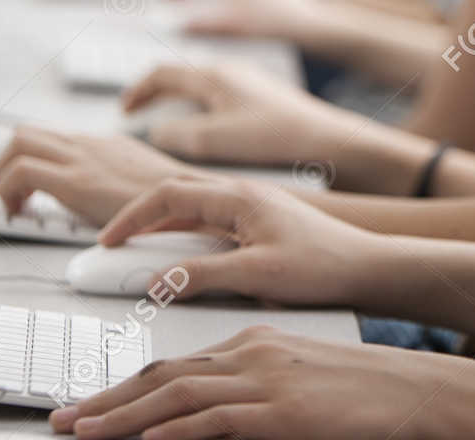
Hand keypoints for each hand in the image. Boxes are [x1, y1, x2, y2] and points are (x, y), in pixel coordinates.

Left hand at [0, 127, 194, 224]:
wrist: (193, 202)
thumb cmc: (175, 203)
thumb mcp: (143, 184)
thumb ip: (120, 184)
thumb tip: (108, 204)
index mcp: (105, 145)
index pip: (52, 139)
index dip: (30, 162)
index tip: (29, 191)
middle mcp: (89, 144)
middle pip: (27, 133)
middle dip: (6, 162)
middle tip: (12, 193)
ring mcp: (82, 158)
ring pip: (18, 142)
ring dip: (2, 173)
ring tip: (12, 203)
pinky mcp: (76, 181)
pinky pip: (20, 172)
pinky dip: (6, 190)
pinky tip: (19, 213)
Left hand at [50, 327, 474, 439]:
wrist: (417, 392)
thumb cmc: (363, 395)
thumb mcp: (296, 385)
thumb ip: (248, 398)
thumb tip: (201, 423)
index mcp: (253, 344)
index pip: (173, 364)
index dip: (125, 387)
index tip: (90, 406)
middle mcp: (252, 354)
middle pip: (164, 374)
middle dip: (107, 400)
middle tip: (64, 419)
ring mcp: (267, 380)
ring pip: (177, 395)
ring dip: (123, 417)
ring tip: (84, 433)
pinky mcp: (284, 410)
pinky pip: (218, 419)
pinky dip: (178, 429)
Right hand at [96, 175, 375, 304]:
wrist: (367, 266)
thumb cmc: (324, 264)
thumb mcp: (256, 274)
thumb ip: (202, 276)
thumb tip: (157, 282)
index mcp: (239, 196)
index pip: (169, 193)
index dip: (131, 215)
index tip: (108, 239)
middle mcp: (244, 193)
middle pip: (177, 192)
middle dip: (140, 213)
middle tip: (113, 240)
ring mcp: (254, 205)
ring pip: (195, 205)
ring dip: (163, 221)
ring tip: (136, 245)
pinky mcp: (263, 220)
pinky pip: (212, 218)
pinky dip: (186, 231)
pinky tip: (181, 250)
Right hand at [123, 62, 350, 165]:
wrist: (329, 140)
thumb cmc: (278, 138)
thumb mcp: (213, 140)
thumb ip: (176, 134)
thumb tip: (156, 131)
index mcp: (215, 75)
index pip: (161, 72)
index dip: (137, 91)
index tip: (124, 109)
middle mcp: (232, 70)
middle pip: (181, 73)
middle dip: (155, 91)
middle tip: (138, 111)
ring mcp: (250, 80)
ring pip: (202, 83)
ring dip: (179, 99)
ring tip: (167, 122)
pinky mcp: (265, 95)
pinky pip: (221, 93)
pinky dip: (202, 105)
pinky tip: (208, 130)